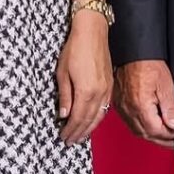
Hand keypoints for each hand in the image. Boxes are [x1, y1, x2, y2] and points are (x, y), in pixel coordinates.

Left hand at [56, 12, 112, 144]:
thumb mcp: (62, 73)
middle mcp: (99, 93)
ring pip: (99, 116)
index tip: (63, 137)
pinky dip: (98, 118)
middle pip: (89, 120)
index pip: (78, 118)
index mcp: (86, 92)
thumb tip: (64, 114)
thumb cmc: (75, 49)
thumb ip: (65, 96)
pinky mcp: (110, 84)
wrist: (92, 32)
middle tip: (70, 141)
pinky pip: (105, 107)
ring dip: (89, 128)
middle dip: (79, 133)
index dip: (70, 130)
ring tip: (80, 136)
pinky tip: (92, 121)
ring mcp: (107, 89)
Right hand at [114, 60, 173, 148]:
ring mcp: (122, 108)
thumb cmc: (148, 63)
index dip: (170, 136)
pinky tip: (149, 126)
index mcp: (141, 106)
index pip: (156, 131)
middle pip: (146, 134)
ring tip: (164, 137)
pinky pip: (130, 123)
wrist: (133, 52)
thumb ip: (171, 108)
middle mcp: (129, 110)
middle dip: (162, 141)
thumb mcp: (166, 84)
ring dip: (151, 136)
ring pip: (137, 131)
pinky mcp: (119, 104)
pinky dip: (141, 128)